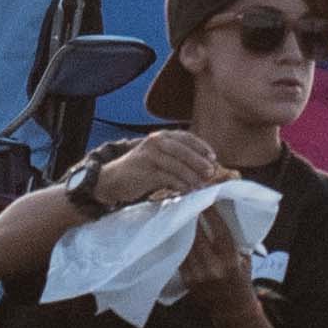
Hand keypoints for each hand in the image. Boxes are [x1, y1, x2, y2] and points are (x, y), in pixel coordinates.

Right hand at [106, 127, 227, 206]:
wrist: (113, 179)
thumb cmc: (142, 170)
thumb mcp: (160, 158)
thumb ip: (178, 159)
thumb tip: (207, 168)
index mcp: (161, 136)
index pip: (186, 137)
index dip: (201, 147)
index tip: (214, 158)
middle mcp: (155, 141)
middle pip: (183, 150)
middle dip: (199, 162)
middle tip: (211, 173)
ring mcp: (149, 155)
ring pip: (177, 164)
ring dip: (192, 176)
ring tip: (201, 186)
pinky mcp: (145, 171)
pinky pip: (168, 178)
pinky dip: (180, 185)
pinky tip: (187, 191)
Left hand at [180, 203, 258, 315]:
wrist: (232, 308)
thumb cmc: (241, 279)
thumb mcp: (244, 259)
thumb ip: (235, 240)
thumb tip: (225, 212)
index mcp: (231, 261)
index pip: (220, 232)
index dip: (212, 214)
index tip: (206, 197)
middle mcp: (214, 268)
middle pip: (199, 236)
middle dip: (193, 216)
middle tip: (188, 198)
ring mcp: (198, 275)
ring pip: (187, 244)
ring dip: (183, 226)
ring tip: (179, 209)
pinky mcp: (188, 280)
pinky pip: (180, 256)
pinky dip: (178, 241)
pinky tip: (176, 229)